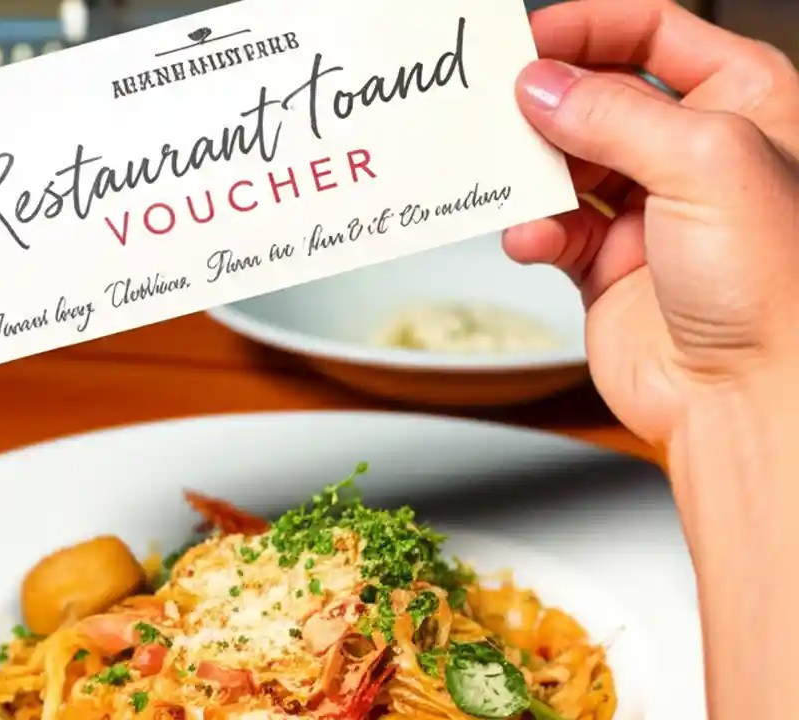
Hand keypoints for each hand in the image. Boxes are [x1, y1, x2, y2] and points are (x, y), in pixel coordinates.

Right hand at [502, 0, 798, 448]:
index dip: (588, 30)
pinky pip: (550, 228)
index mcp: (743, 105)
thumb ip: (612, 113)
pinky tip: (533, 239)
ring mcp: (647, 210)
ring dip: (531, 175)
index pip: (654, 34)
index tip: (528, 41)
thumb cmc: (777, 290)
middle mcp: (692, 153)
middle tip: (497, 111)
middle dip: (546, 106)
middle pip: (596, 98)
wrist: (749, 397)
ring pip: (562, 164)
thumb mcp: (704, 163)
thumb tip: (541, 85)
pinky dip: (532, 231)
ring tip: (510, 182)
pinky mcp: (606, 264)